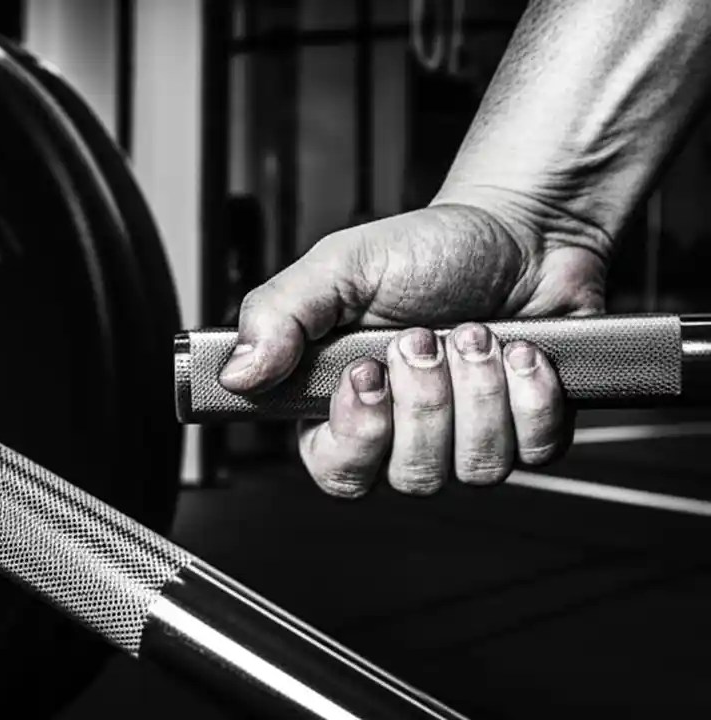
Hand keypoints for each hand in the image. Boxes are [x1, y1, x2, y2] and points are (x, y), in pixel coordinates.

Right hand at [220, 202, 608, 496]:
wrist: (522, 231)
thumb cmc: (432, 250)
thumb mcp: (342, 267)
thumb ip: (281, 313)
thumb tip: (237, 370)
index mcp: (346, 403)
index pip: (336, 469)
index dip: (357, 435)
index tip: (367, 374)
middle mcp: (405, 431)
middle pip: (410, 475)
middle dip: (426, 400)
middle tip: (426, 337)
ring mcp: (469, 438)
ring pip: (473, 468)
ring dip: (480, 390)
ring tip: (477, 333)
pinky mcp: (529, 433)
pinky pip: (532, 451)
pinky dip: (531, 394)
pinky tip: (521, 351)